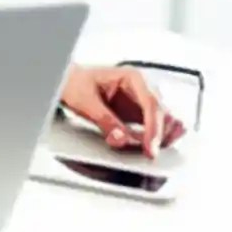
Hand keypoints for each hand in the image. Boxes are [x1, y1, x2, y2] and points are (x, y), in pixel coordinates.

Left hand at [58, 64, 185, 158]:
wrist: (65, 82)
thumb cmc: (74, 83)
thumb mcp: (85, 101)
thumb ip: (105, 120)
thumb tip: (122, 138)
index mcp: (132, 77)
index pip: (152, 104)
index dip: (154, 128)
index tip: (150, 146)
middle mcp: (142, 88)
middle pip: (163, 113)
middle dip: (159, 135)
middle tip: (149, 153)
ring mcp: (142, 101)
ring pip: (165, 121)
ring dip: (162, 136)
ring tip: (150, 151)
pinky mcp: (138, 114)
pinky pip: (155, 127)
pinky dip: (155, 137)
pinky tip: (150, 147)